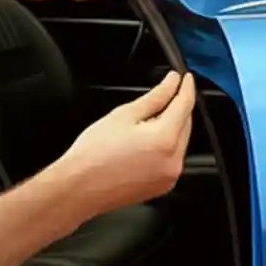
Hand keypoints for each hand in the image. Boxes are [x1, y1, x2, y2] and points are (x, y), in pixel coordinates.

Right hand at [52, 71, 195, 215]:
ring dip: (173, 127)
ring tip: (146, 122)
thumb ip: (155, 96)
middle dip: (178, 107)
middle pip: (186, 124)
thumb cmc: (94, 154)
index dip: (186, 87)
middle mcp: (173, 160)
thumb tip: (171, 83)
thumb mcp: (124, 115)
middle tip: (165, 94)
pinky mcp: (164, 186)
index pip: (185, 105)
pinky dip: (167, 146)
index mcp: (165, 139)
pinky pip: (173, 158)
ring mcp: (170, 176)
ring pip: (181, 141)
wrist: (80, 188)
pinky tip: (147, 141)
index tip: (184, 78)